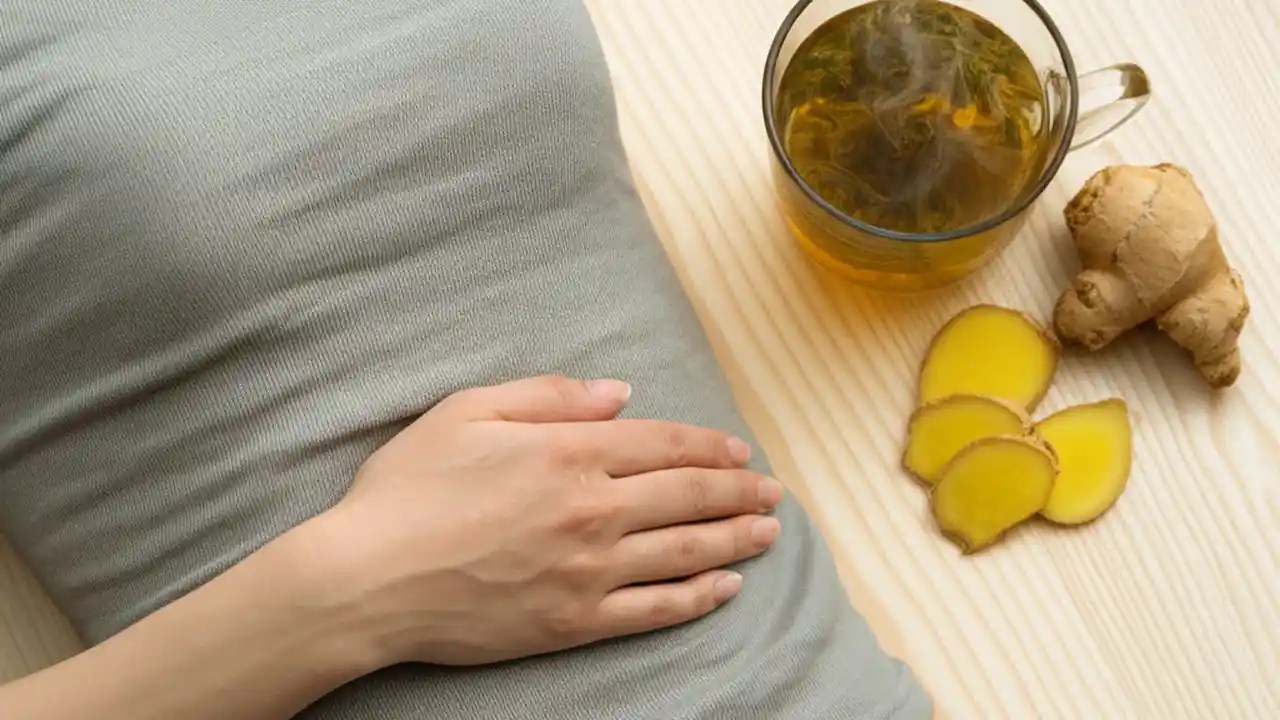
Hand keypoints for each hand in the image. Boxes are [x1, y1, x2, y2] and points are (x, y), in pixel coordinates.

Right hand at [309, 376, 783, 667]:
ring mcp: (588, 570)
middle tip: (773, 493)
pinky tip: (725, 587)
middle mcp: (592, 509)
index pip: (664, 444)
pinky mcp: (574, 621)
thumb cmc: (407, 489)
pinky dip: (697, 597)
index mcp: (569, 451)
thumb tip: (618, 393)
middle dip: (738, 491)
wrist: (366, 579)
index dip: (711, 447)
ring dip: (734, 539)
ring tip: (767, 532)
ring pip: (684, 551)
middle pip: (688, 495)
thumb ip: (549, 395)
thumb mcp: (467, 411)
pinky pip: (653, 609)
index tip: (741, 452)